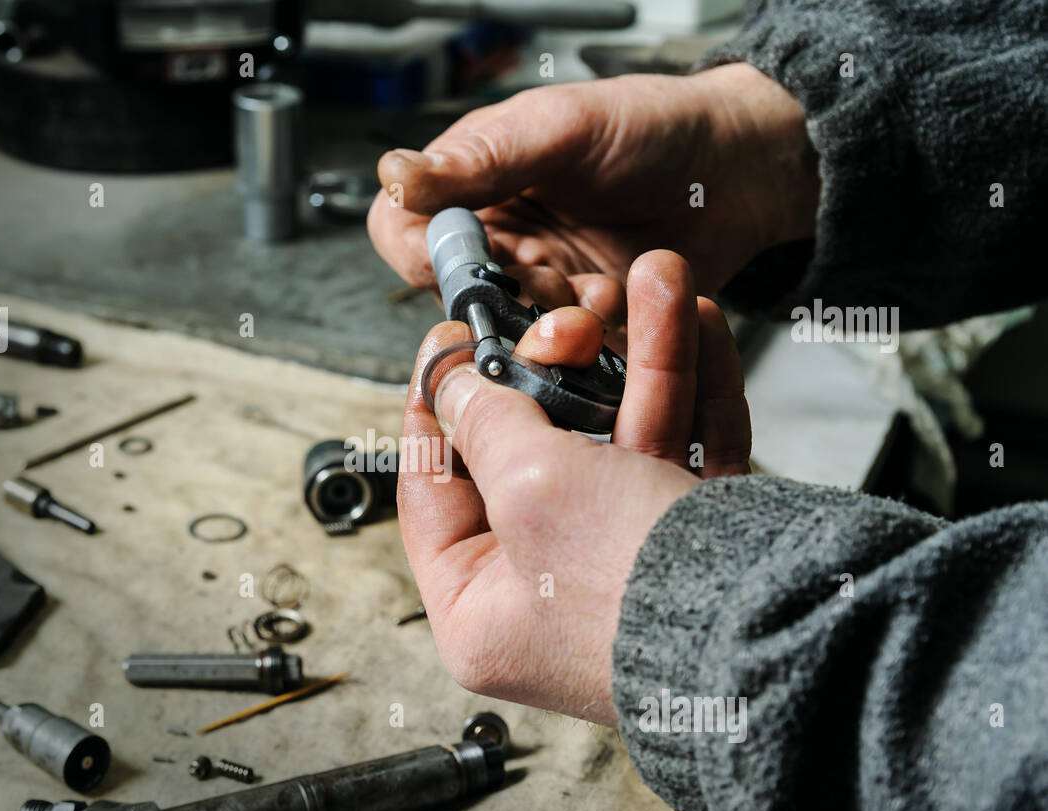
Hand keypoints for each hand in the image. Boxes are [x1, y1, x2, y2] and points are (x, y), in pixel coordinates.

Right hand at [369, 63, 817, 299]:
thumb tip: (395, 176)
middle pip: (458, 297)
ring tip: (602, 287)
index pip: (405, 231)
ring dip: (556, 323)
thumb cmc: (654, 127)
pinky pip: (567, 357)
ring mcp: (541, 287)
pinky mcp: (584, 326)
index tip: (473, 261)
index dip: (425, 256)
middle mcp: (499, 241)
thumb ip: (480, 160)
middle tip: (553, 279)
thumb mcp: (562, 128)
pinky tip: (624, 301)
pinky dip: (595, 340)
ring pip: (511, 336)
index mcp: (474, 185)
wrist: (739, 169)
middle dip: (507, 299)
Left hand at [398, 251, 750, 723]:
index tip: (447, 345)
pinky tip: (696, 325)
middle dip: (560, 365)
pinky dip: (692, 389)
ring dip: (640, 355)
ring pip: (617, 437)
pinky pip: (681, 450)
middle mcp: (546, 593)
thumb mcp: (528, 485)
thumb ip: (483, 423)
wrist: (772, 634)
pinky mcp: (688, 547)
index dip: (437, 409)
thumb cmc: (634, 591)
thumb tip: (450, 384)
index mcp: (480, 610)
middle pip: (532, 453)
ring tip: (656, 282)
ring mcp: (622, 569)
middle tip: (565, 311)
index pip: (435, 490)